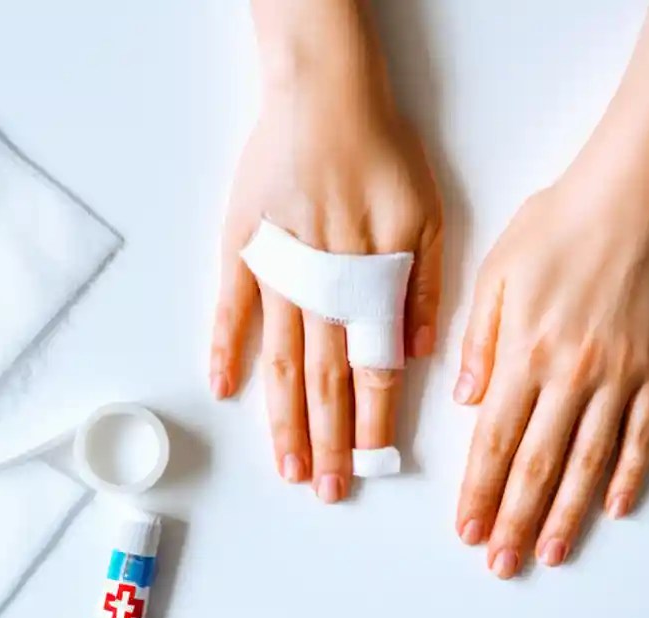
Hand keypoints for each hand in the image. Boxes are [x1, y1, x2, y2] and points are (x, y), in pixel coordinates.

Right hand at [210, 9, 441, 502]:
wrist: (321, 97)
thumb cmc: (380, 152)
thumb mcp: (424, 216)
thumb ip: (420, 288)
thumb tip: (415, 355)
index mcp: (368, 285)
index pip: (372, 373)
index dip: (372, 425)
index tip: (371, 467)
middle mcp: (319, 290)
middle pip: (322, 383)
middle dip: (329, 443)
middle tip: (328, 489)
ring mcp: (274, 274)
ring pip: (277, 363)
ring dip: (282, 420)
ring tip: (286, 466)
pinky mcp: (239, 251)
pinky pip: (229, 311)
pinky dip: (225, 353)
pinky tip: (224, 391)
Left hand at [454, 161, 648, 577]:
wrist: (633, 196)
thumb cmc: (558, 225)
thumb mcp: (497, 271)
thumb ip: (479, 339)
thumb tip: (469, 400)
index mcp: (524, 351)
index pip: (496, 440)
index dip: (480, 491)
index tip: (467, 529)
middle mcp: (570, 373)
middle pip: (538, 464)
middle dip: (515, 519)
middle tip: (501, 562)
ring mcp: (618, 375)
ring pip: (588, 461)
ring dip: (567, 513)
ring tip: (552, 552)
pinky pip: (642, 433)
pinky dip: (629, 474)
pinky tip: (613, 508)